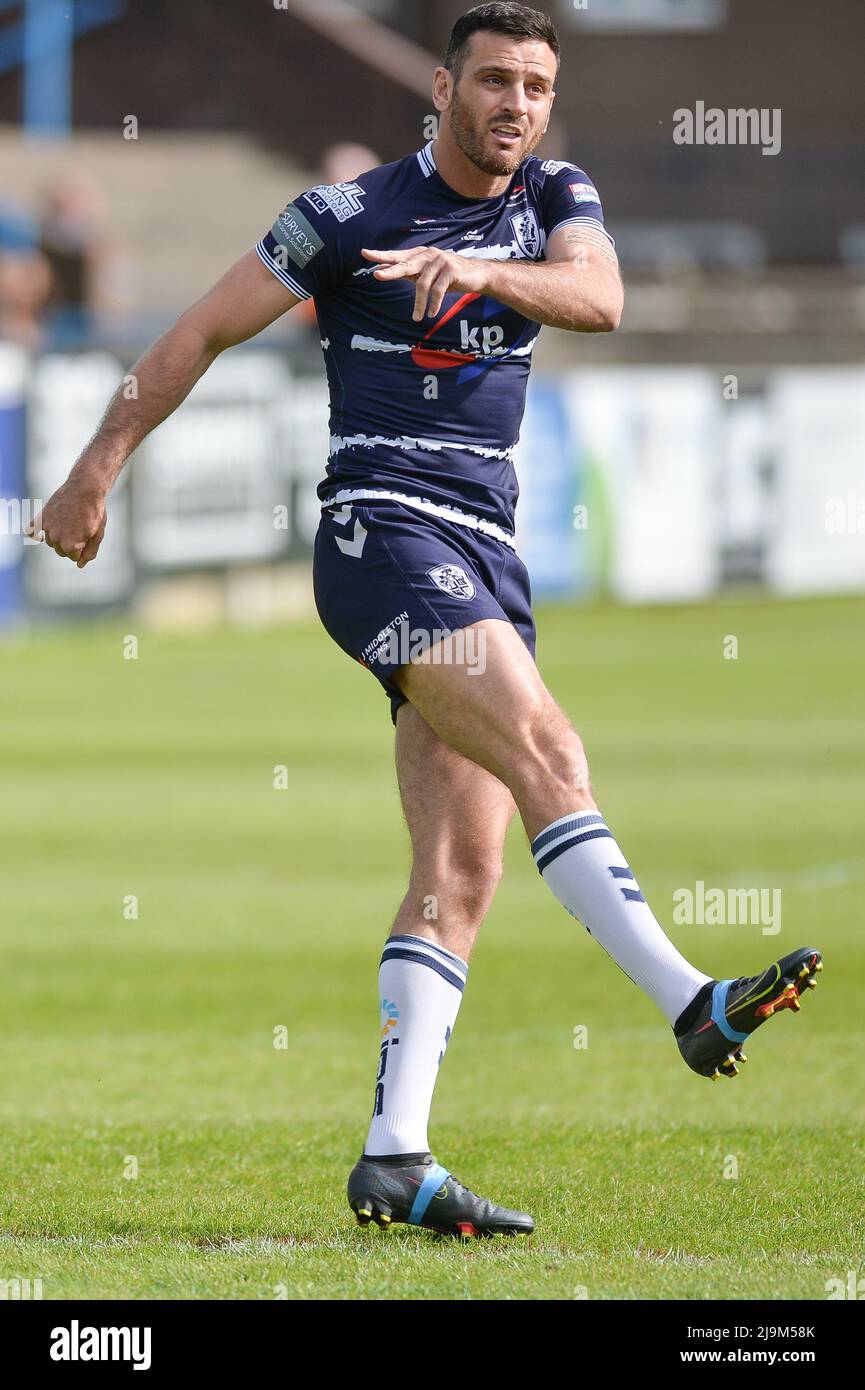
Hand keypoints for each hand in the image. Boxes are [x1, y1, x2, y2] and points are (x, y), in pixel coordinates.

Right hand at [26, 474, 107, 566]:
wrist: (85, 488)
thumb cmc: (94, 511)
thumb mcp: (97, 534)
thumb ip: (90, 552)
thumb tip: (80, 565)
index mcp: (71, 546)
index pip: (75, 557)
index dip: (83, 547)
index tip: (88, 535)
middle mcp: (56, 539)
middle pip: (62, 551)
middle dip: (71, 544)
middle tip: (79, 529)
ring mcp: (47, 528)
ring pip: (51, 542)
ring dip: (59, 537)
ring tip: (69, 523)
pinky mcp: (41, 517)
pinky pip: (32, 531)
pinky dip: (34, 532)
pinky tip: (39, 531)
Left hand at [361, 246, 485, 320]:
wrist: (477, 275)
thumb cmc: (449, 276)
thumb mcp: (426, 275)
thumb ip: (407, 273)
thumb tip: (381, 272)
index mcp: (420, 255)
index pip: (398, 256)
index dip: (382, 256)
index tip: (365, 253)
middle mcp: (428, 254)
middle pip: (405, 264)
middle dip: (391, 271)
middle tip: (377, 276)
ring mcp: (440, 260)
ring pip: (422, 284)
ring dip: (419, 304)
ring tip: (416, 318)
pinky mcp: (451, 270)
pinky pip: (437, 290)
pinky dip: (433, 304)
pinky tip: (431, 313)